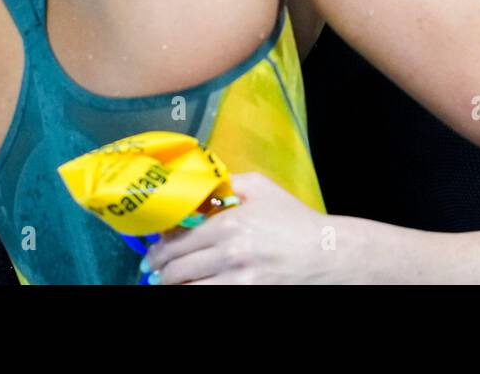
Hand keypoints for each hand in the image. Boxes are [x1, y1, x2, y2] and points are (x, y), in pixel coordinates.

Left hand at [145, 172, 338, 284]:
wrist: (326, 252)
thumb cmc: (294, 220)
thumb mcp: (264, 189)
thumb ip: (229, 182)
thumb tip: (198, 185)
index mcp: (230, 223)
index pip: (177, 240)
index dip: (158, 249)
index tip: (153, 252)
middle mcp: (229, 253)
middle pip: (175, 269)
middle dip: (160, 271)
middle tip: (155, 271)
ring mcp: (238, 280)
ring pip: (186, 288)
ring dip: (173, 286)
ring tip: (170, 283)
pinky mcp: (246, 295)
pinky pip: (206, 298)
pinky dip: (194, 292)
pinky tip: (193, 288)